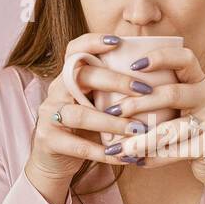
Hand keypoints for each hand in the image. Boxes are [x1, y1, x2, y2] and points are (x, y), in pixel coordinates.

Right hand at [26, 33, 153, 184]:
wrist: (54, 162)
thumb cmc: (83, 130)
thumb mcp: (95, 106)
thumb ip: (112, 93)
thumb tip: (155, 81)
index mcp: (68, 78)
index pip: (74, 50)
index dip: (93, 42)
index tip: (118, 41)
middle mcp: (56, 92)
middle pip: (82, 77)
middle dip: (116, 81)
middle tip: (145, 90)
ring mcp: (49, 116)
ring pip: (80, 114)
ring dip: (113, 122)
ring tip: (138, 130)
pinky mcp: (49, 141)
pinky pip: (78, 146)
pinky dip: (104, 152)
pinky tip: (124, 155)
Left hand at [107, 46, 204, 198]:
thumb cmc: (189, 131)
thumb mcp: (179, 108)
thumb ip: (157, 96)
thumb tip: (110, 92)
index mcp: (199, 81)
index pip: (184, 58)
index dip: (160, 57)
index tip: (132, 65)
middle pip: (172, 94)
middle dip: (138, 104)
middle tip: (112, 112)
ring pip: (172, 129)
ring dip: (141, 139)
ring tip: (118, 148)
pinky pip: (177, 152)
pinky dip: (154, 159)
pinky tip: (136, 162)